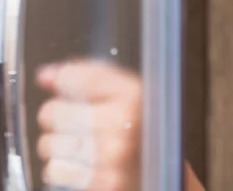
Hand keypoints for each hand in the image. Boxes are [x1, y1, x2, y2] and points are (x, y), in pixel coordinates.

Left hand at [36, 60, 141, 190]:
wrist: (163, 166)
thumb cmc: (140, 126)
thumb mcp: (126, 91)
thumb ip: (89, 77)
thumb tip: (45, 76)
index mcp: (133, 94)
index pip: (74, 78)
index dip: (63, 82)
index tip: (64, 86)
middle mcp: (125, 123)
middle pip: (53, 112)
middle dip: (58, 116)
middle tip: (77, 121)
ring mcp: (113, 156)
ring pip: (49, 144)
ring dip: (58, 146)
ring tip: (81, 144)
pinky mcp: (103, 183)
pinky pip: (55, 171)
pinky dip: (63, 169)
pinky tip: (83, 163)